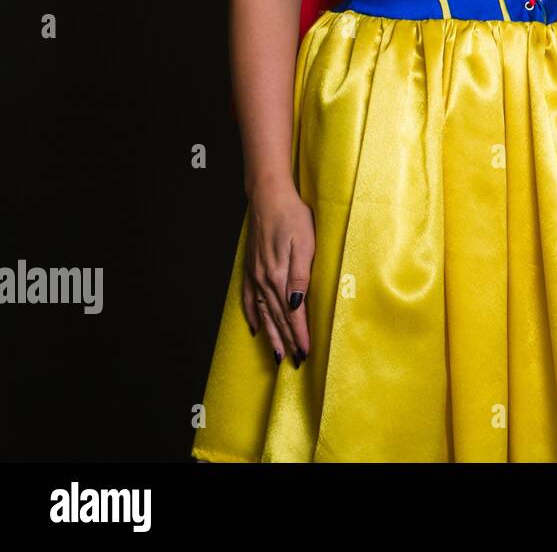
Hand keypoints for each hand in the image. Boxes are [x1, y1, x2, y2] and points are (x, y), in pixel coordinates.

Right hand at [243, 182, 314, 369]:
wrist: (268, 197)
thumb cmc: (293, 217)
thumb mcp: (304, 244)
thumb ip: (300, 277)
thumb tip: (295, 307)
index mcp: (280, 276)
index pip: (292, 314)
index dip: (299, 335)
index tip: (306, 353)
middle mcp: (264, 279)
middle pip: (277, 318)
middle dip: (287, 341)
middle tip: (296, 361)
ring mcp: (255, 274)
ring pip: (263, 313)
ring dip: (271, 335)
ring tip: (277, 353)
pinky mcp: (251, 267)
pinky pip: (249, 298)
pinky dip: (252, 315)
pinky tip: (256, 327)